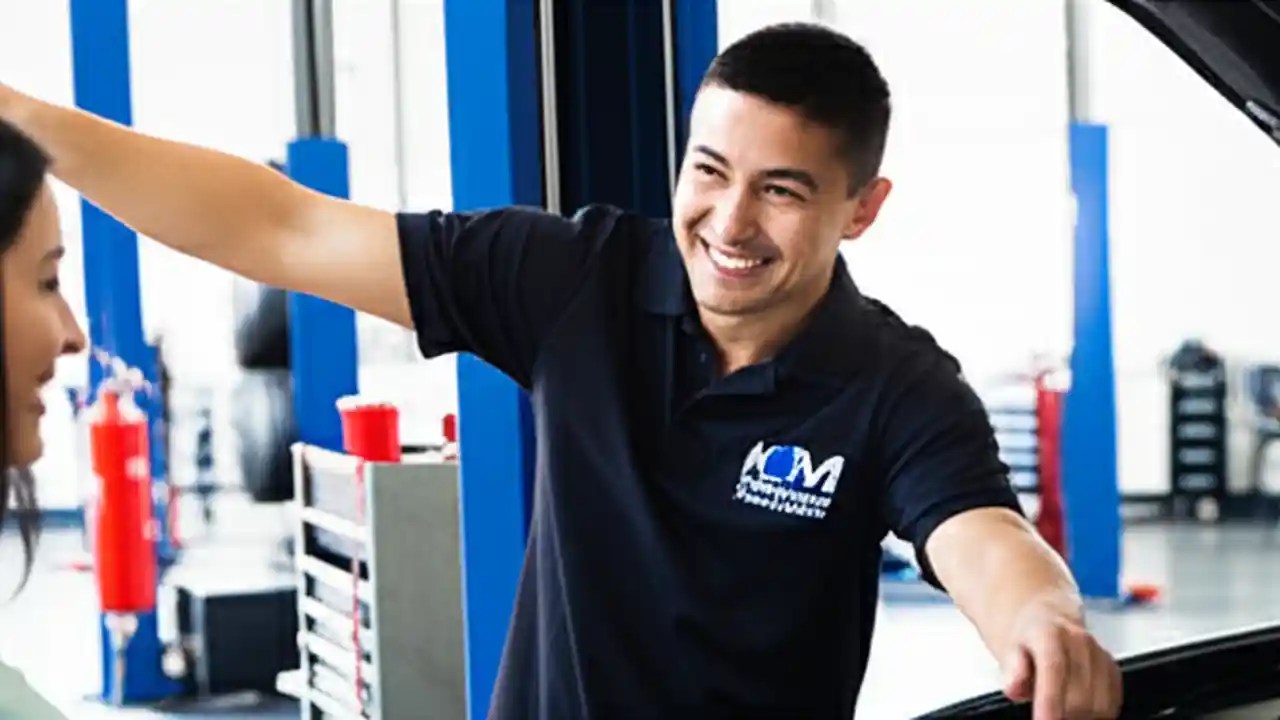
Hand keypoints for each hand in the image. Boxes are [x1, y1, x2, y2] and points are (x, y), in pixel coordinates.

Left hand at [1000, 602, 1121, 718]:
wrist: (1043, 618)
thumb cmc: (1025, 637)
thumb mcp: (1006, 647)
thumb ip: (1011, 668)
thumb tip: (1014, 687)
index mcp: (1048, 632)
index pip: (1054, 668)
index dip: (1050, 701)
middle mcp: (1079, 641)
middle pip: (1079, 694)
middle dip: (1063, 715)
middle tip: (1046, 718)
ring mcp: (1099, 654)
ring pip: (1099, 702)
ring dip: (1080, 717)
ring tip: (1060, 713)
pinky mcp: (1112, 668)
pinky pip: (1112, 701)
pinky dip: (1096, 713)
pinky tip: (1078, 712)